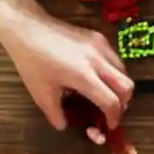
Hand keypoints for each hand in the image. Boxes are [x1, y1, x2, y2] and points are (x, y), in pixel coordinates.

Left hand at [0, 3, 133, 145]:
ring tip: (107, 93)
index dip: (114, 117)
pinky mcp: (98, 38)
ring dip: (120, 86)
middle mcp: (97, 61)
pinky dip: (113, 71)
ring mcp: (100, 46)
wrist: (27, 28)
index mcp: (83, 76)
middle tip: (113, 110)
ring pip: (124, 71)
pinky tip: (98, 75)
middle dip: (124, 103)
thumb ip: (55, 114)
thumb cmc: (31, 61)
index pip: (111, 102)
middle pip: (127, 87)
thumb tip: (64, 126)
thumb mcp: (40, 93)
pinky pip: (115, 59)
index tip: (109, 124)